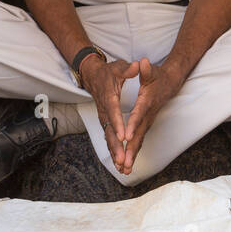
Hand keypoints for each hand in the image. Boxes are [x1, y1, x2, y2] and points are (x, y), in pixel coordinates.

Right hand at [80, 56, 139, 172]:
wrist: (93, 75)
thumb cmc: (108, 72)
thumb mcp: (118, 67)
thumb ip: (127, 69)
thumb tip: (137, 64)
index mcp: (109, 97)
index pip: (113, 112)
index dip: (118, 124)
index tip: (124, 136)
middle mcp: (105, 110)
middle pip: (110, 130)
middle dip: (116, 146)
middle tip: (122, 159)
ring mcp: (104, 117)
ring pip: (109, 137)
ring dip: (115, 152)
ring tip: (122, 167)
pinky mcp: (105, 122)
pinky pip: (109, 138)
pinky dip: (113, 150)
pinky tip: (119, 163)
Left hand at [122, 59, 180, 175]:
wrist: (170, 83)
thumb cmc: (158, 77)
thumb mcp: (151, 71)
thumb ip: (145, 69)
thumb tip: (142, 62)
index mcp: (146, 102)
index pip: (139, 114)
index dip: (133, 124)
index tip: (127, 136)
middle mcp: (147, 115)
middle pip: (139, 134)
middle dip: (131, 149)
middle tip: (125, 163)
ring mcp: (147, 122)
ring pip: (139, 141)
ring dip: (132, 155)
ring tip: (125, 170)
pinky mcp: (146, 126)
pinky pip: (139, 142)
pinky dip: (133, 153)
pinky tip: (127, 166)